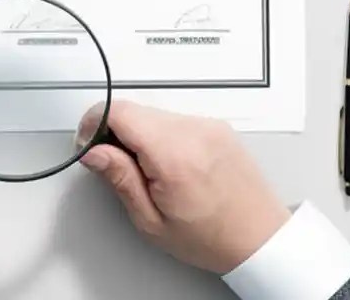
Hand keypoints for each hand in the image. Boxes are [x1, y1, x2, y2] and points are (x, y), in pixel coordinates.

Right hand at [78, 101, 289, 273]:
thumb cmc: (213, 238)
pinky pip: (176, 120)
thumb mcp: (152, 221)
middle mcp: (194, 132)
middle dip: (116, 133)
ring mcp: (208, 125)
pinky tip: (171, 165)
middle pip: (135, 110)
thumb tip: (94, 152)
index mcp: (174, 155)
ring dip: (141, 135)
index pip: (119, 111)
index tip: (88, 143)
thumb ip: (119, 179)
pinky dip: (164, 136)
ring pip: (154, 114)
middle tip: (118, 166)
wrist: (260, 238)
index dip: (94, 122)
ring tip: (152, 173)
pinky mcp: (217, 126)